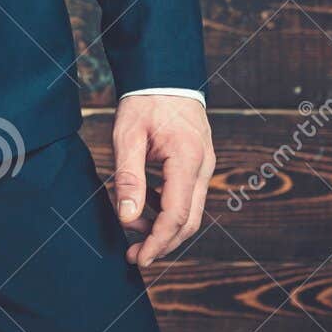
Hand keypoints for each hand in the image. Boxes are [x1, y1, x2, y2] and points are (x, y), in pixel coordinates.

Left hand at [111, 94, 213, 266]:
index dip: (158, 242)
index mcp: (187, 159)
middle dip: (161, 242)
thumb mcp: (128, 136)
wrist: (165, 73)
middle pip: (188, 221)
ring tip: (131, 225)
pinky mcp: (198, 164)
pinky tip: (145, 205)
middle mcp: (203, 166)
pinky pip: (187, 196)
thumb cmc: (145, 100)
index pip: (177, 215)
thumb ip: (128, 178)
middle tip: (133, 254)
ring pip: (190, 211)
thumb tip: (128, 218)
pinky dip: (167, 208)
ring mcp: (204, 165)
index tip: (139, 258)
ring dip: (163, 226)